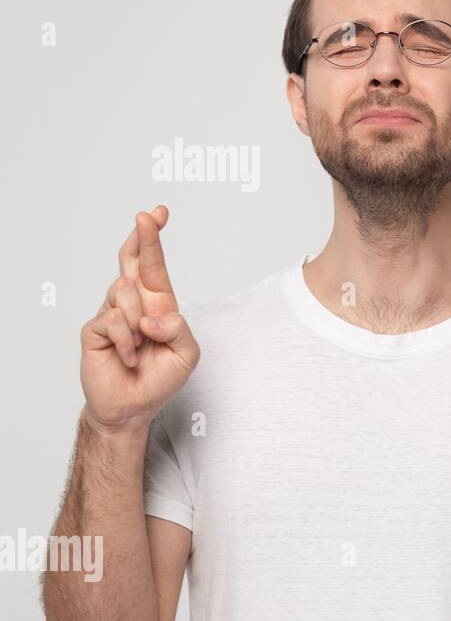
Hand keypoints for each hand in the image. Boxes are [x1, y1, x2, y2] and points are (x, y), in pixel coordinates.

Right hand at [79, 205, 200, 434]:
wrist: (133, 407)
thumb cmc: (159, 379)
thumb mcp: (186, 355)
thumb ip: (179, 331)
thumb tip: (155, 315)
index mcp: (157, 304)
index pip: (154, 266)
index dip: (153, 239)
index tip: (157, 213)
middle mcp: (133, 304)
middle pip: (131, 261)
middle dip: (141, 238)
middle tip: (146, 216)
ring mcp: (110, 314)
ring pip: (125, 292)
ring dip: (138, 323)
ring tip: (141, 348)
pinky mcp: (93, 329)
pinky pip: (113, 321)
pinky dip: (127, 342)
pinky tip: (128, 357)